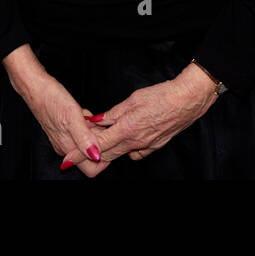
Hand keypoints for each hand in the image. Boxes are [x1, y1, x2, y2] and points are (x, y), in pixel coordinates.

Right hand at [3, 45, 107, 176]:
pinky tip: (83, 113)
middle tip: (100, 125)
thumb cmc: (51, 99)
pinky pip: (81, 131)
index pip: (91, 169)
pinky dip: (86, 123)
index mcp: (68, 148)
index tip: (108, 142)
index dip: (104, 158)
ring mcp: (64, 138)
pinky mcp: (63, 129)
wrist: (35, 87)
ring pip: (87, 141)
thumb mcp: (72, 117)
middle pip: (91, 155)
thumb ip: (84, 138)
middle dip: (99, 141)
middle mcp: (65, 147)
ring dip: (93, 130)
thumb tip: (96, 155)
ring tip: (90, 117)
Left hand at [86, 62, 218, 163]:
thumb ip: (112, 113)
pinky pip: (135, 153)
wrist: (187, 100)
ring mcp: (146, 147)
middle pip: (106, 155)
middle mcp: (135, 143)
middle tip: (77, 154)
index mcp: (126, 130)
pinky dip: (126, 149)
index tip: (67, 160)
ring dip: (108, 151)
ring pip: (120, 154)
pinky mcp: (155, 146)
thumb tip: (96, 120)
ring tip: (102, 141)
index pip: (97, 145)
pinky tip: (125, 139)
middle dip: (90, 156)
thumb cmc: (162, 96)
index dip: (80, 153)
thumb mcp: (132, 99)